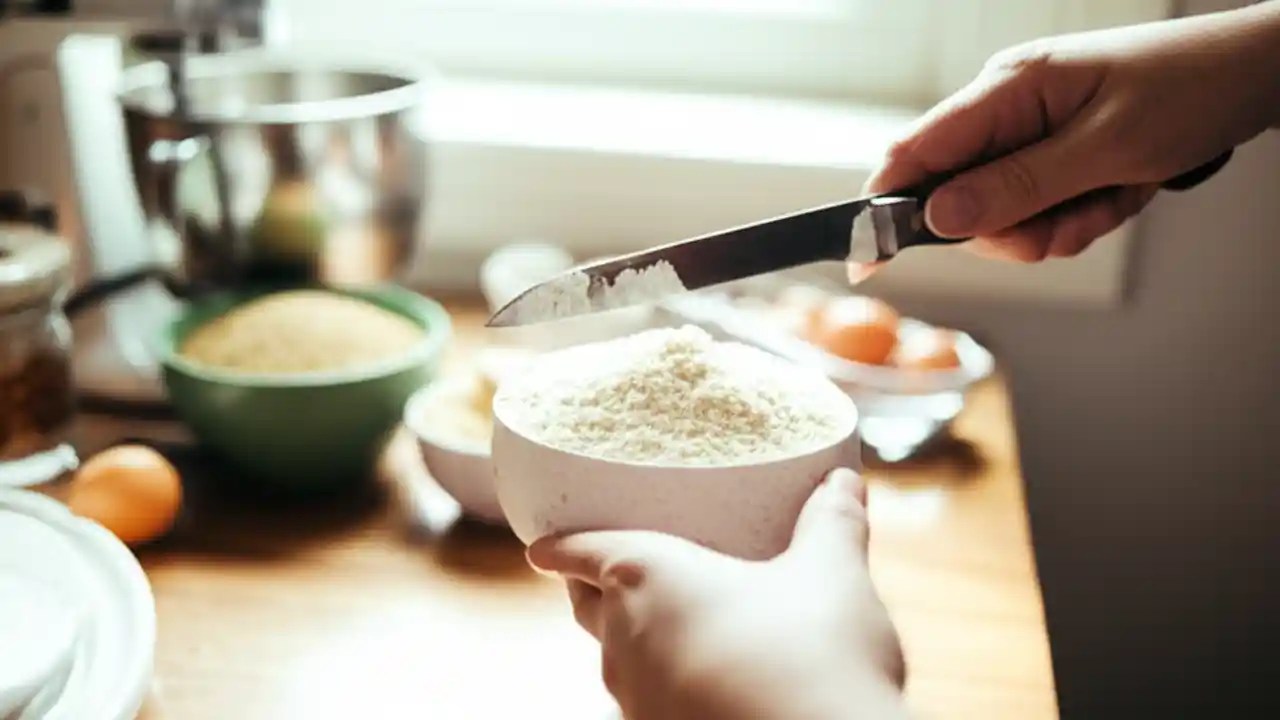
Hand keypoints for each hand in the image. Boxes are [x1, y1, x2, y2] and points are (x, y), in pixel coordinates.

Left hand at [527, 469, 907, 719]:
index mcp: (646, 578)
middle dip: (590, 588)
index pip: (577, 552)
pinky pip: (647, 701)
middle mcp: (625, 638)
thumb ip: (833, 524)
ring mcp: (636, 698)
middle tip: (605, 572)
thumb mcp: (831, 575)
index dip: (558, 545)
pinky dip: (662, 683)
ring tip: (663, 622)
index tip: (539, 545)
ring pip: (616, 659)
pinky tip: (698, 680)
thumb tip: (845, 482)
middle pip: (587, 606)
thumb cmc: (813, 654)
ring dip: (630, 638)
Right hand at [866, 3, 1279, 261]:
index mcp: (1006, 91)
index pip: (914, 153)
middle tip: (1065, 222)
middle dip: (1011, 229)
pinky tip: (1118, 193)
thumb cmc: (1189, 89)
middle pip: (959, 201)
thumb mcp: (1104, 147)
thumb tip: (940, 220)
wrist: (1254, 76)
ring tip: (1109, 197)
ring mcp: (1031, 136)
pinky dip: (1081, 218)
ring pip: (1004, 217)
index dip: (882, 207)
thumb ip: (1017, 186)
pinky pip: (1043, 213)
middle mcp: (1007, 113)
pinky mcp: (1055, 157)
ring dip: (1057, 226)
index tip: (865, 262)